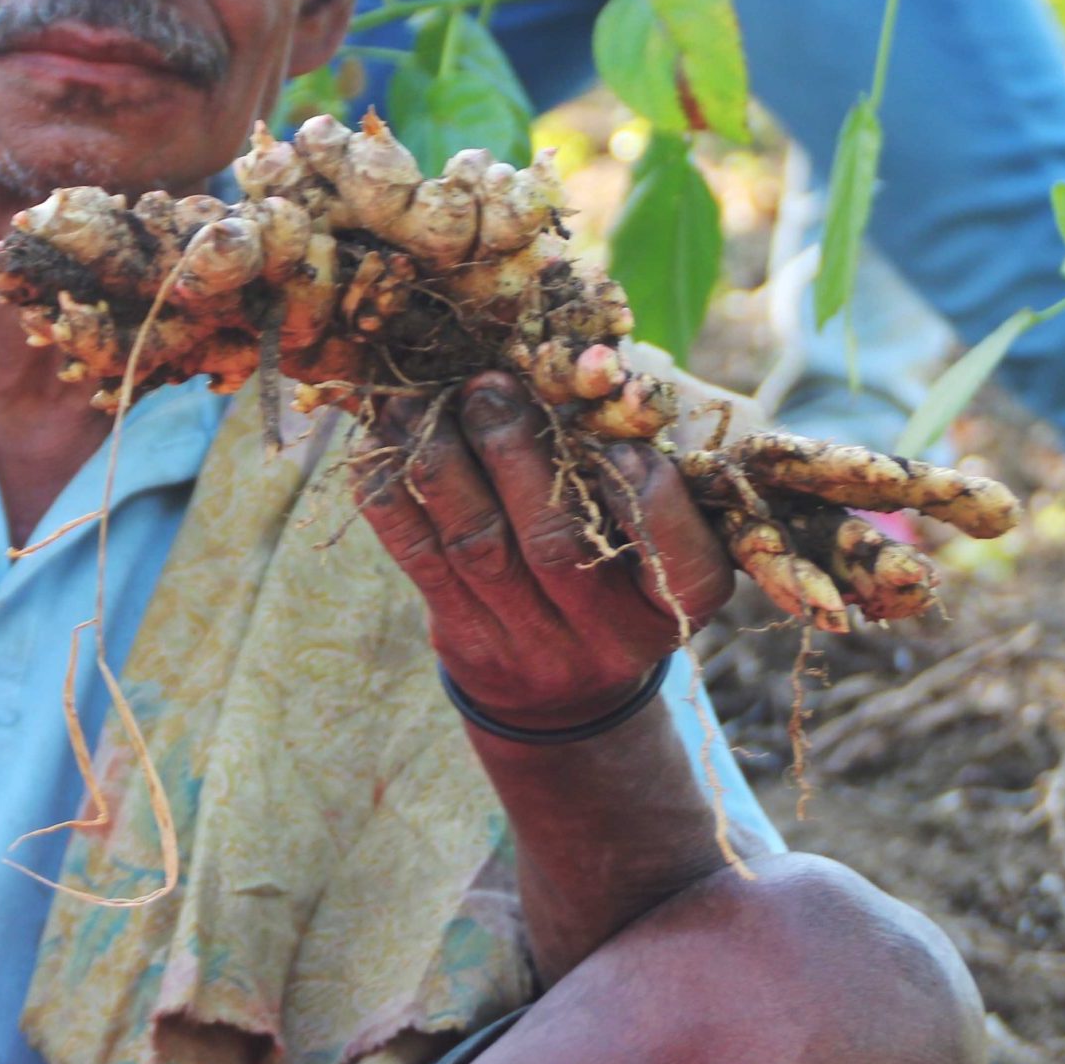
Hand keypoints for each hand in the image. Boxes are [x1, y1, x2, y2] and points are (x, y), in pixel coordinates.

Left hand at [355, 370, 735, 732]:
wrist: (562, 698)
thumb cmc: (616, 578)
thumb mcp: (652, 545)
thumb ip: (631, 473)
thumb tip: (584, 365)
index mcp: (674, 604)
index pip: (685, 564)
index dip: (654, 503)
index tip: (624, 445)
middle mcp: (608, 636)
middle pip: (555, 543)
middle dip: (513, 453)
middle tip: (487, 387)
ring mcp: (532, 647)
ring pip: (477, 547)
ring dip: (442, 463)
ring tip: (420, 402)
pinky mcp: (466, 641)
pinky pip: (420, 562)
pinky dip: (393, 497)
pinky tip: (379, 443)